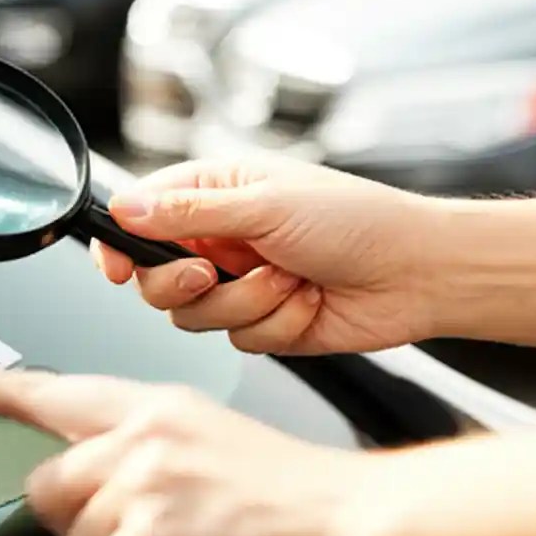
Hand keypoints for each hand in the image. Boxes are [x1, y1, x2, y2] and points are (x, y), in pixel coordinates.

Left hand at [0, 369, 386, 535]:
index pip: (52, 390)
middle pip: (49, 488)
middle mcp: (139, 435)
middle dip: (83, 524)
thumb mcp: (210, 447)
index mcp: (155, 405)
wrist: (353, 525)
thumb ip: (144, 457)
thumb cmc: (295, 494)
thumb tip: (95, 498)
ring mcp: (140, 483)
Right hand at [92, 157, 441, 354]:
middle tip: (217, 272)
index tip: (118, 266)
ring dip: (247, 303)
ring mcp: (240, 284)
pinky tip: (308, 301)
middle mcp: (221, 240)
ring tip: (289, 280)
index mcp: (215, 194)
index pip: (141, 217)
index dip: (121, 244)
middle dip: (187, 284)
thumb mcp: (265, 206)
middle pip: (155, 279)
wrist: (417, 273)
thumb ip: (189, 213)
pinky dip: (276, 324)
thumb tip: (126, 208)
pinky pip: (239, 341)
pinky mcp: (263, 324)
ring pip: (195, 316)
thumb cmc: (357, 221)